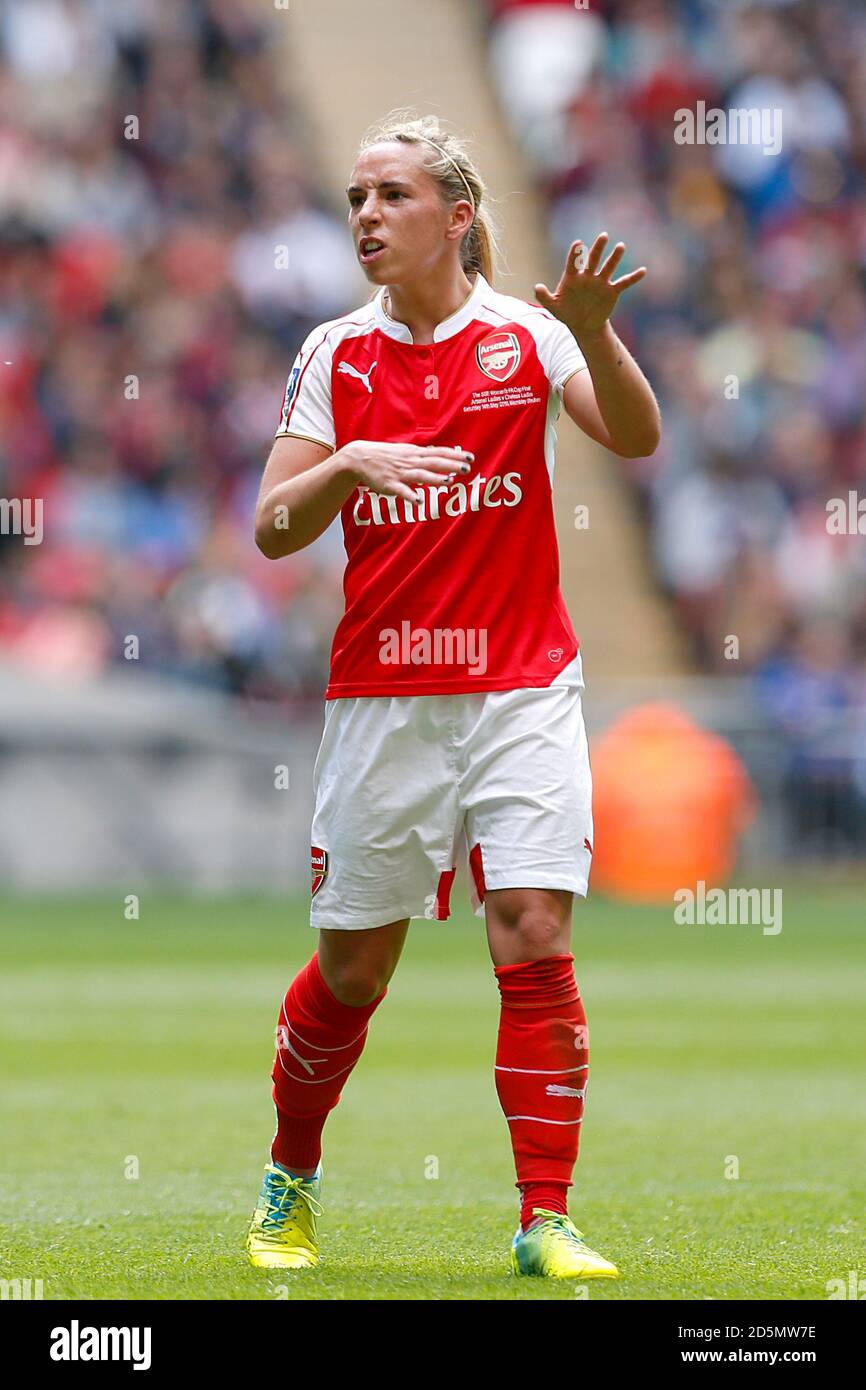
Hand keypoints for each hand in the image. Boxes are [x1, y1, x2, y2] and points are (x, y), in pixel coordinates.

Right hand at [344, 441, 472, 504]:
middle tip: (467, 469)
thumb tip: (440, 455)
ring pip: (420, 475)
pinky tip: (419, 502)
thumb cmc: (385, 455)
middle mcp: (410, 462)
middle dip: (451, 465)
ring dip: (435, 478)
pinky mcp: (390, 484)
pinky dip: (410, 496)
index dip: (455, 455)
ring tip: (449, 482)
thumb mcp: (406, 451)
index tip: (471, 457)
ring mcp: (400, 473)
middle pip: (434, 462)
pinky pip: (402, 491)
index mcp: (415, 454)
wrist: (360, 457)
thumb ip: (423, 455)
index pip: (439, 452)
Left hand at [535, 234, 646, 338]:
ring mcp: (600, 282)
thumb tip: (536, 286)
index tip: (577, 244)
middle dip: (598, 248)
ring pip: (608, 267)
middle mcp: (588, 276)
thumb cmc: (567, 313)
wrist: (583, 325)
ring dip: (614, 258)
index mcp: (572, 277)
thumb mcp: (553, 307)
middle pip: (593, 259)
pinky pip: (623, 283)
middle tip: (603, 236)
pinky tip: (643, 271)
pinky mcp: (611, 291)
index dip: (575, 254)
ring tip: (621, 246)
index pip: (573, 262)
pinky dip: (633, 277)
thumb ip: (544, 296)